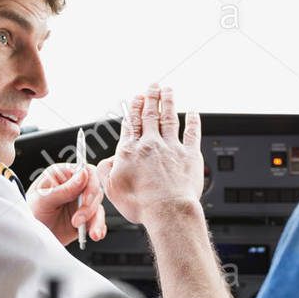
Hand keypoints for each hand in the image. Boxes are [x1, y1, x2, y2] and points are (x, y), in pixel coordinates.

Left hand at [26, 162, 107, 245]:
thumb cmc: (30, 213)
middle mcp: (74, 187)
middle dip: (89, 208)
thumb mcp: (43, 200)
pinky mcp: (84, 218)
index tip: (85, 201)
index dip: (90, 185)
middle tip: (77, 221)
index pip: (86, 172)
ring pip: (98, 207)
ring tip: (90, 233)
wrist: (28, 237)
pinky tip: (95, 234)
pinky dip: (98, 227)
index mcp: (63, 175)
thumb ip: (64, 189)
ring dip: (95, 221)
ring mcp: (80, 203)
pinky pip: (97, 220)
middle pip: (95, 190)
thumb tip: (83, 174)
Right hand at [97, 84, 202, 226]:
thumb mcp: (112, 190)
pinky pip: (192, 133)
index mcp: (131, 152)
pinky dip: (193, 121)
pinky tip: (193, 112)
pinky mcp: (189, 155)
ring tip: (168, 90)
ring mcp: (171, 148)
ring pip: (169, 118)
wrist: (168, 211)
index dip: (133, 108)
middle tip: (152, 85)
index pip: (131, 124)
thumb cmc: (142, 205)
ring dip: (168, 102)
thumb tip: (105, 161)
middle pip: (149, 115)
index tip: (135, 98)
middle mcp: (150, 145)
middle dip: (150, 98)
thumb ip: (106, 172)